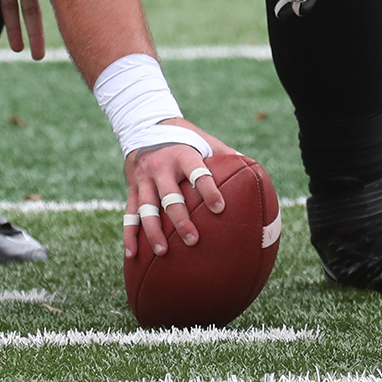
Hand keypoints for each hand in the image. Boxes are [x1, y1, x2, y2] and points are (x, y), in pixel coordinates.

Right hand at [121, 119, 232, 259]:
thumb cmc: (183, 138)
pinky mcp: (132, 189)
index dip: (209, 190)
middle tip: (193, 239)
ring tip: (163, 251)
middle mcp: (161, 167)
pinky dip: (129, 235)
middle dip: (181, 219)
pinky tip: (133, 254)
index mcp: (183, 156)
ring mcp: (144, 179)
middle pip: (170, 197)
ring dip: (154, 231)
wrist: (144, 126)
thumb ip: (225, 154)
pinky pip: (129, 214)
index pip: (198, 174)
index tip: (220, 208)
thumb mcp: (204, 140)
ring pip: (147, 209)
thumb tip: (252, 167)